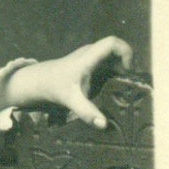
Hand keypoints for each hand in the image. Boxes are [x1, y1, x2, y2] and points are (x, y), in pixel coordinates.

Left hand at [0, 36, 133, 127]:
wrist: (40, 81)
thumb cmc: (55, 87)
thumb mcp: (71, 100)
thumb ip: (87, 112)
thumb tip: (103, 125)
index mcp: (88, 57)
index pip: (112, 42)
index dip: (125, 52)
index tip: (126, 71)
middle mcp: (92, 53)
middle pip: (117, 50)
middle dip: (127, 64)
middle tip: (128, 83)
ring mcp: (92, 57)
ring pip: (114, 58)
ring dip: (121, 70)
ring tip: (123, 87)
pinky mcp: (91, 63)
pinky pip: (109, 64)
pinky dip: (115, 74)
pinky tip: (113, 89)